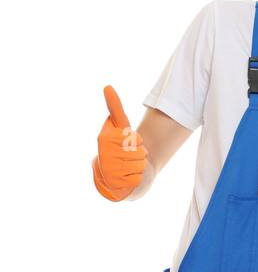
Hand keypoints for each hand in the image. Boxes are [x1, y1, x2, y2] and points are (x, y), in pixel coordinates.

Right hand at [92, 85, 147, 200]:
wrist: (114, 174)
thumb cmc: (119, 147)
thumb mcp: (118, 126)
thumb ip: (115, 107)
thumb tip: (107, 86)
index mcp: (104, 139)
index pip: (134, 138)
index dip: (136, 141)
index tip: (126, 142)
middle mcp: (103, 155)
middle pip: (139, 152)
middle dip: (139, 154)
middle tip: (128, 156)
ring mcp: (108, 171)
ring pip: (140, 165)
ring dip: (138, 167)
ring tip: (127, 166)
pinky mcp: (115, 186)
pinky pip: (138, 179)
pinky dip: (137, 178)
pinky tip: (127, 177)